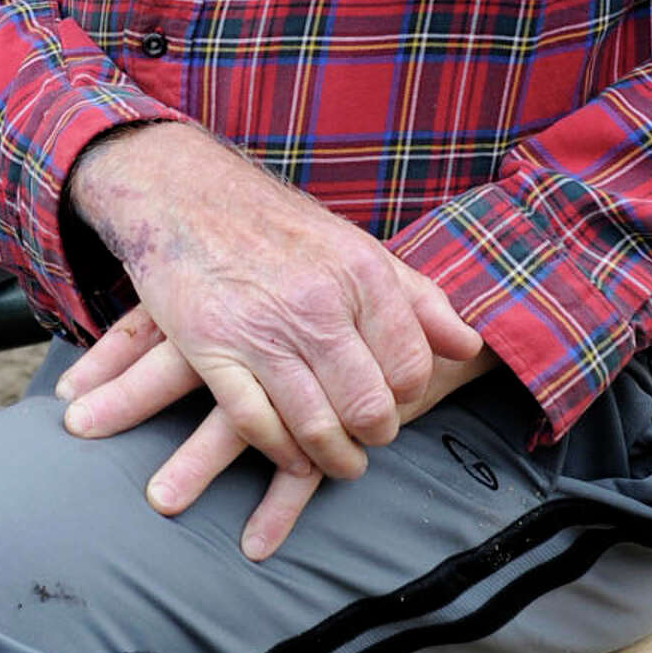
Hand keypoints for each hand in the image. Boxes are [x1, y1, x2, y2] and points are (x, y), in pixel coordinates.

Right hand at [60, 123, 488, 555]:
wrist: (183, 191)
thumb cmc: (276, 224)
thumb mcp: (355, 246)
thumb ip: (416, 297)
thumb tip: (468, 345)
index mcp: (360, 273)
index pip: (411, 368)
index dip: (408, 397)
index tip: (394, 402)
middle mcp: (316, 303)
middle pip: (369, 407)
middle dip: (374, 436)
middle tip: (367, 438)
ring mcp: (261, 329)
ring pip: (317, 426)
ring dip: (334, 459)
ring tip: (339, 460)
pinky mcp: (211, 348)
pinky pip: (257, 425)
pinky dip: (281, 452)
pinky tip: (291, 453)